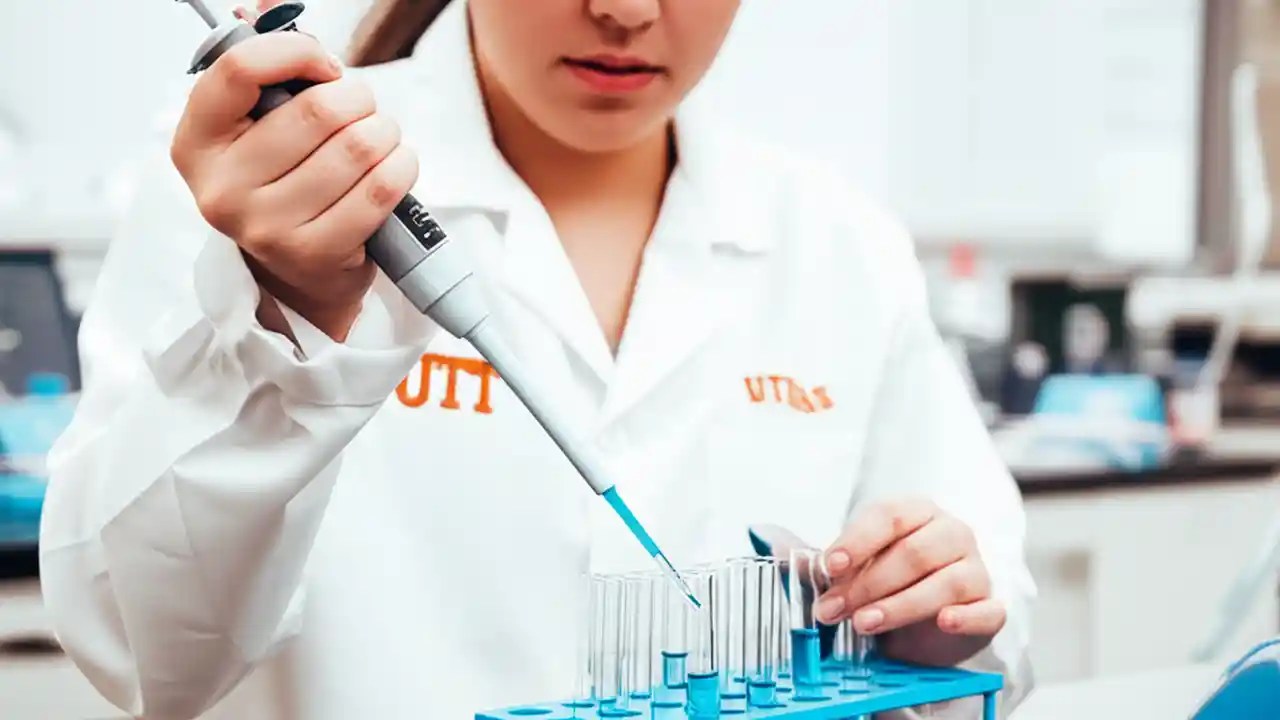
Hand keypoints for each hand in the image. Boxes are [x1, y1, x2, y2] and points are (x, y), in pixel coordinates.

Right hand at [171, 1, 417, 340]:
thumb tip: (266, 5)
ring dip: (386, 133)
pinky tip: (397, 165)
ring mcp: (265, 227)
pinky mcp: (313, 254)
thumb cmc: (285, 184)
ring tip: (382, 138)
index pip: (239, 69)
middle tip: (364, 109)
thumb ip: (266, 69)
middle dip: (358, 99)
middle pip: (315, 111)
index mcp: (197, 142)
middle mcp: (221, 188)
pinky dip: (402, 167)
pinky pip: (380, 190)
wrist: (297, 276)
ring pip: (356, 149)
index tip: (326, 66)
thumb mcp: (261, 128)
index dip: (298, 53)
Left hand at [817, 499, 1003, 664]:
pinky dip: (965, 618)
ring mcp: (976, 570)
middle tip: (833, 609)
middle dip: (867, 584)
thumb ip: (845, 567)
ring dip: (899, 606)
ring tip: (863, 623)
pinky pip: (986, 612)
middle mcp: (952, 533)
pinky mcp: (991, 608)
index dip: (857, 541)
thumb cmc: (892, 581)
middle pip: (914, 552)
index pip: (889, 516)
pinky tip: (944, 622)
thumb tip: (813, 569)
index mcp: (918, 512)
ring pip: (945, 583)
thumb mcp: (864, 566)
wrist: (928, 621)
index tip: (830, 566)